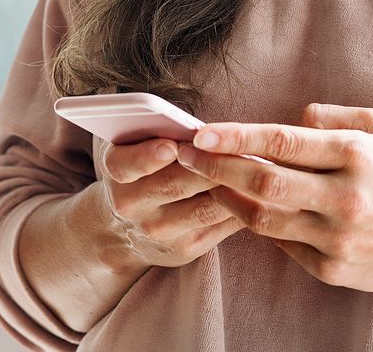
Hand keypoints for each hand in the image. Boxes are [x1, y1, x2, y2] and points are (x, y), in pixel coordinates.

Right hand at [95, 136, 245, 269]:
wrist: (125, 230)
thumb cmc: (140, 168)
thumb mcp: (132, 144)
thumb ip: (153, 128)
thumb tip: (197, 123)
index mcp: (117, 171)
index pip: (127, 164)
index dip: (148, 156)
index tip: (171, 146)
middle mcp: (132, 205)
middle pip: (175, 184)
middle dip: (209, 165)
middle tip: (236, 146)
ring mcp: (158, 231)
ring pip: (204, 208)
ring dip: (232, 186)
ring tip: (256, 165)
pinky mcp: (184, 249)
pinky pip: (218, 226)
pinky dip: (240, 207)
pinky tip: (256, 190)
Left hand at [174, 103, 372, 296]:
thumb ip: (334, 116)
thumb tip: (294, 116)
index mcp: (355, 155)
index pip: (282, 142)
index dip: (236, 137)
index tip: (201, 132)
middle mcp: (343, 196)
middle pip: (263, 181)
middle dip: (217, 166)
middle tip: (185, 154)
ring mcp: (336, 238)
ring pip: (263, 216)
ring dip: (227, 195)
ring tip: (204, 178)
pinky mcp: (330, 269)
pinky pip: (280, 242)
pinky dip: (255, 222)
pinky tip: (239, 204)